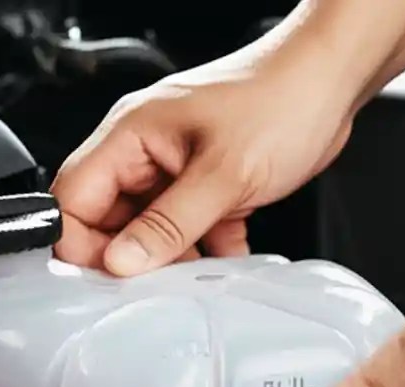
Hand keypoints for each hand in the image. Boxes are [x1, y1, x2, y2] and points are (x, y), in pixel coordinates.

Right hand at [50, 46, 352, 275]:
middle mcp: (146, 150)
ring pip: (150, 229)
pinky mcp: (208, 183)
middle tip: (154, 286)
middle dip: (129, 257)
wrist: (331, 81)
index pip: (73, 199)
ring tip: (196, 274)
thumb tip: (121, 262)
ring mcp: (177, 167)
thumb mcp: (223, 173)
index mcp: (130, 134)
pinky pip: (189, 228)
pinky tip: (226, 258)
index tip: (105, 280)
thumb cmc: (279, 100)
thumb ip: (169, 224)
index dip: (80, 244)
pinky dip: (205, 249)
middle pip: (108, 219)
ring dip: (170, 257)